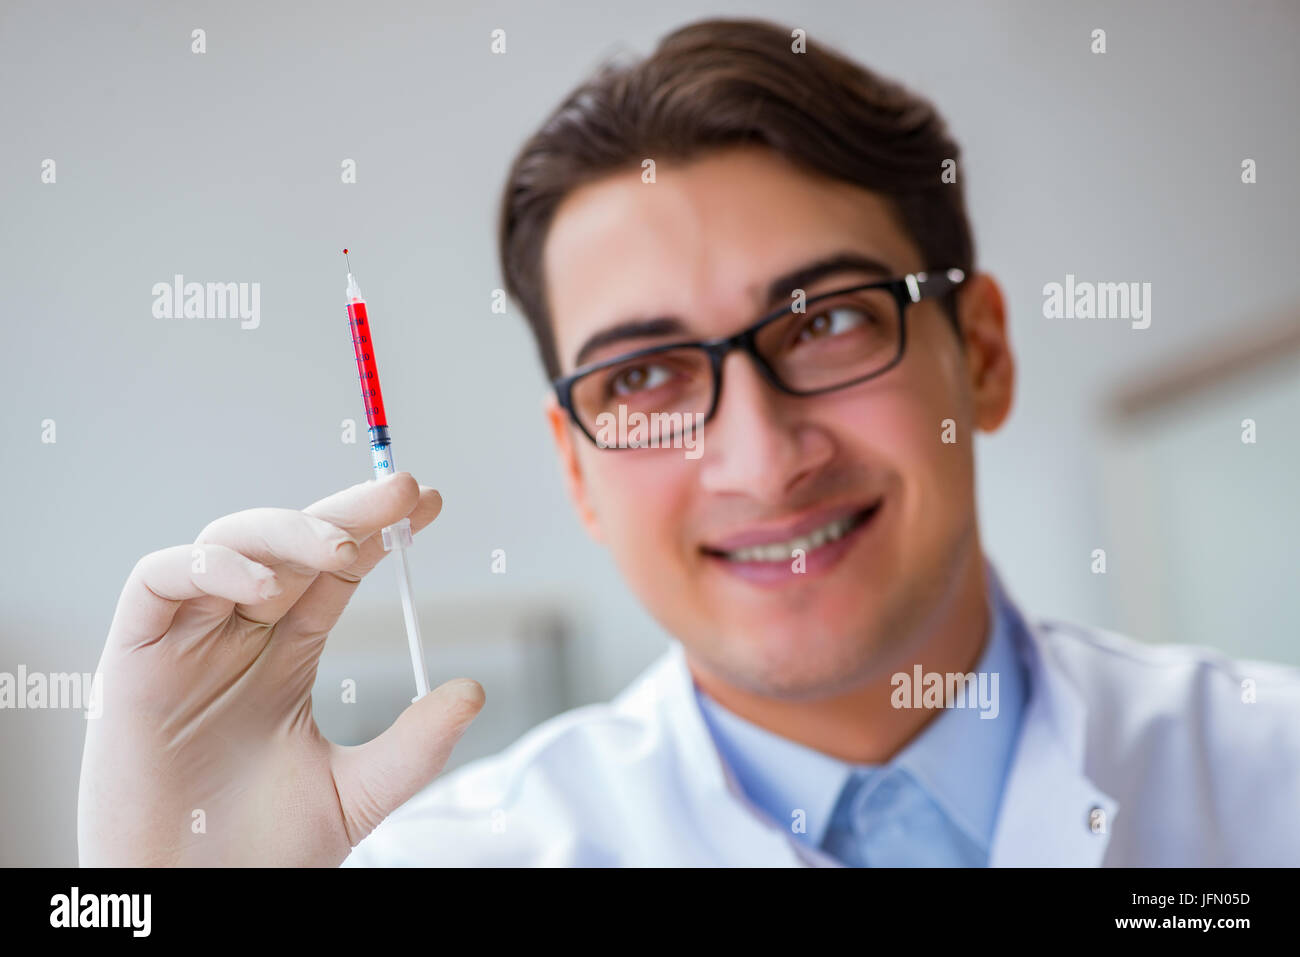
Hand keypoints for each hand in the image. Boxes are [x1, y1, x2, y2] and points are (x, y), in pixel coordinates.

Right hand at [77, 472, 482, 865]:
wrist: (194, 901)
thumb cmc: (262, 851)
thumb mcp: (355, 794)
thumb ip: (413, 747)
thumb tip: (472, 692)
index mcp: (287, 655)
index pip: (334, 571)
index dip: (377, 532)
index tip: (427, 505)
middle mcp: (238, 636)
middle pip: (290, 544)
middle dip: (346, 511)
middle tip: (401, 494)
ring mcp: (186, 642)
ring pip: (229, 544)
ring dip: (286, 531)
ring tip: (342, 547)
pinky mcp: (132, 659)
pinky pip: (158, 581)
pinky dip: (208, 566)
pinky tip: (261, 587)